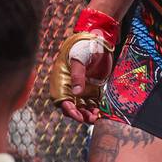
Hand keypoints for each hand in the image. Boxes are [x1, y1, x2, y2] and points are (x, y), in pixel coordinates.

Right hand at [50, 9, 118, 123]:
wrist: (97, 42)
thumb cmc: (83, 47)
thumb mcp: (79, 60)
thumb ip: (78, 75)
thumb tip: (76, 92)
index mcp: (62, 81)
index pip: (62, 100)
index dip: (68, 109)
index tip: (77, 115)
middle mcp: (70, 87)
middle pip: (71, 107)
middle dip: (79, 115)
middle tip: (89, 119)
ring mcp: (82, 89)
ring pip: (81, 108)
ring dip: (87, 115)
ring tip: (95, 117)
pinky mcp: (92, 90)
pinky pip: (92, 103)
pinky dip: (94, 110)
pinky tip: (99, 112)